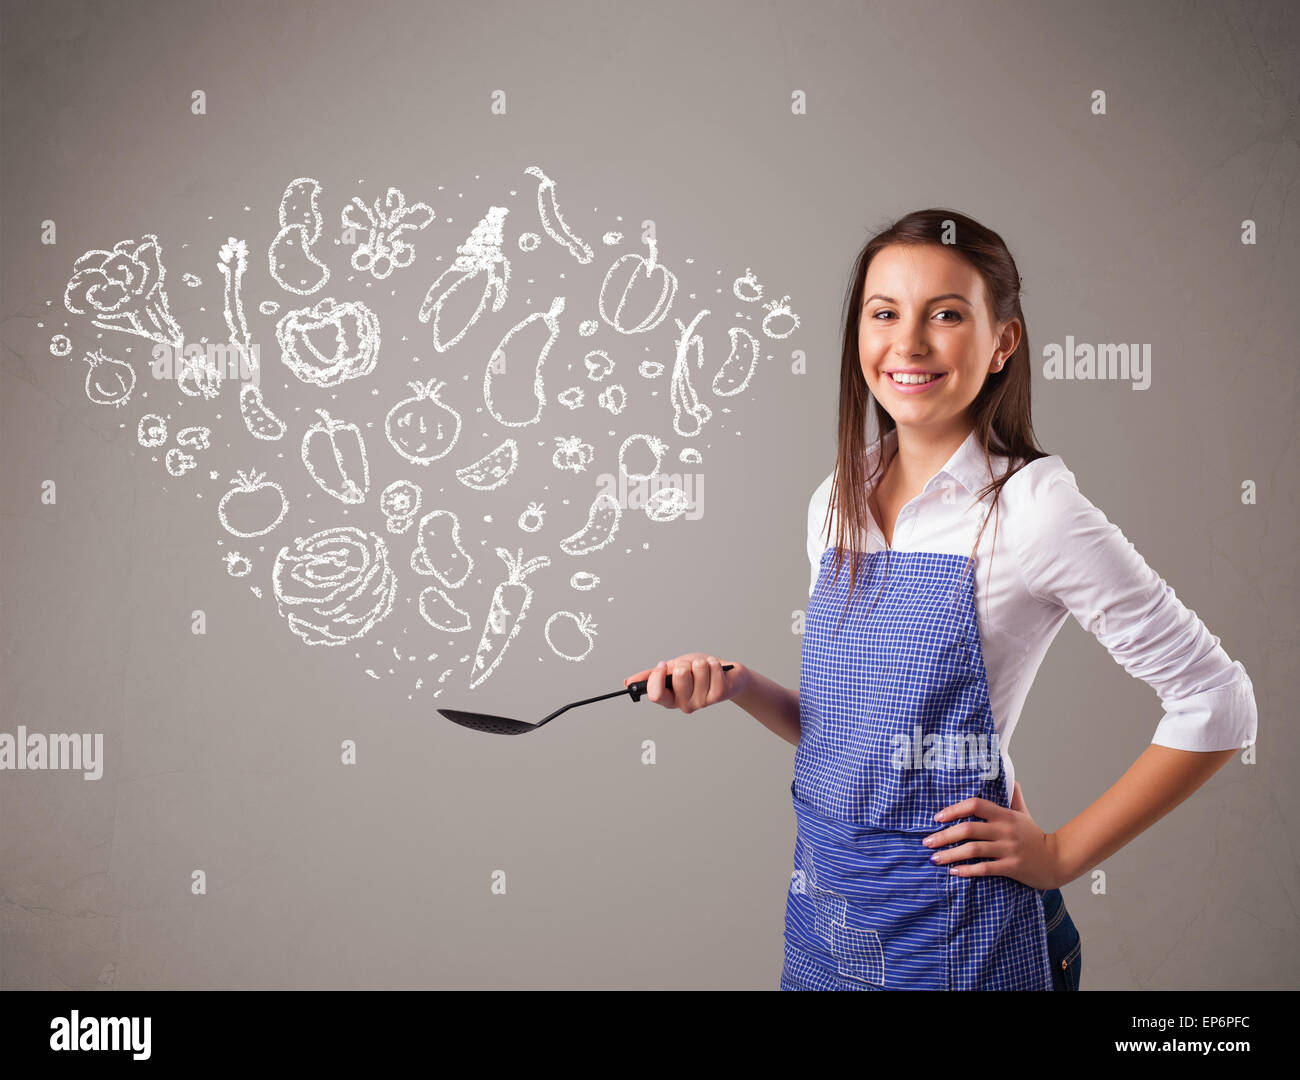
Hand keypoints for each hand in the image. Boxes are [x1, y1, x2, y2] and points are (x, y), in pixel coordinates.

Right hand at [623, 653, 742, 713]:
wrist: (725, 675)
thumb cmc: (696, 672)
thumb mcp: (671, 670)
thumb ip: (651, 676)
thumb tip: (628, 682)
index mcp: (670, 699)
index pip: (655, 695)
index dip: (657, 677)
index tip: (663, 666)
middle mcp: (684, 704)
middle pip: (679, 675)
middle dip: (685, 664)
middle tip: (690, 669)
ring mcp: (702, 701)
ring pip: (697, 668)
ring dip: (702, 663)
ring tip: (704, 669)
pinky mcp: (718, 695)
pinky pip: (712, 668)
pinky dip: (713, 663)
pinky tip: (715, 670)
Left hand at [922, 782, 1063, 889]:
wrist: (1057, 859)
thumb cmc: (1034, 837)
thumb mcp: (1023, 814)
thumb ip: (1013, 797)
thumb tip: (1009, 778)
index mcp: (1005, 815)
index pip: (975, 804)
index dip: (954, 809)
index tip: (937, 817)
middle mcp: (1005, 830)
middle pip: (968, 829)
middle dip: (944, 835)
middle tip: (926, 841)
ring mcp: (1008, 849)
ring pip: (973, 850)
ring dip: (950, 854)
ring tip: (934, 858)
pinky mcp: (1011, 867)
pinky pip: (985, 868)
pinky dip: (967, 870)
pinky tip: (954, 872)